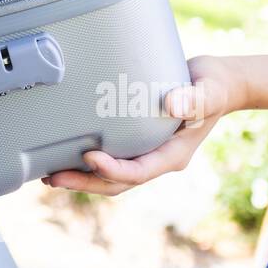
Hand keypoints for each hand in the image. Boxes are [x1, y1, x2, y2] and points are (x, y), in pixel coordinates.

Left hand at [43, 55, 245, 195]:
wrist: (217, 84)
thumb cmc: (213, 86)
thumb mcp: (208, 90)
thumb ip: (194, 98)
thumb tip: (172, 104)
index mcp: (173, 154)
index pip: (139, 172)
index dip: (113, 170)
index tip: (90, 157)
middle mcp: (157, 158)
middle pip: (118, 182)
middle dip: (85, 182)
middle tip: (53, 177)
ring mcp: (147, 152)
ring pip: (111, 175)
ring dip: (81, 177)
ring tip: (50, 174)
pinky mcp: (137, 141)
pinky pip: (111, 158)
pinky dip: (87, 162)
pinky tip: (65, 154)